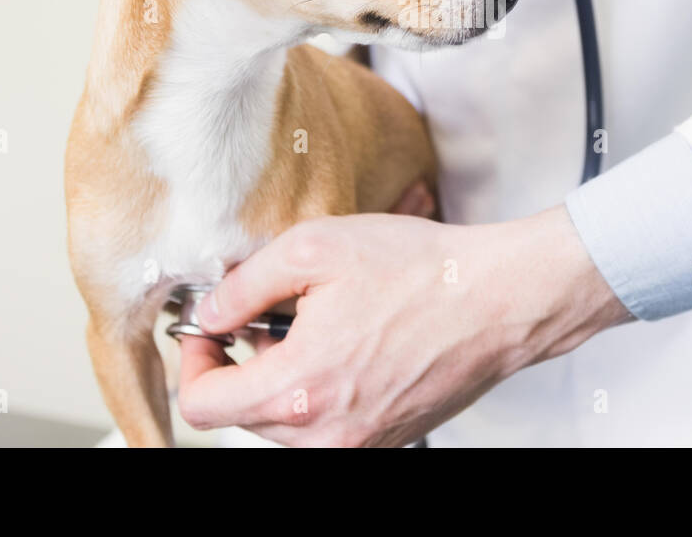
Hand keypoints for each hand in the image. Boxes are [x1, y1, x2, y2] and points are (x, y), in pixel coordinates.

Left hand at [176, 203, 629, 445]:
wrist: (499, 298)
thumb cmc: (419, 270)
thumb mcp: (314, 249)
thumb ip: (244, 285)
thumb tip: (209, 312)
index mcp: (299, 390)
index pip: (202, 406)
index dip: (193, 359)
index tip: (211, 328)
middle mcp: (327, 434)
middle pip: (241, 416)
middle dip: (240, 365)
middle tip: (265, 315)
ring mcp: (360, 442)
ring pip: (283, 425)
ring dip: (281, 378)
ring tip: (314, 325)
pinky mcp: (388, 438)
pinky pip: (327, 426)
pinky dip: (321, 390)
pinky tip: (348, 342)